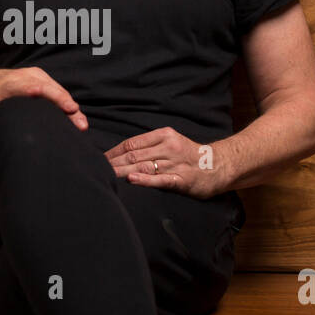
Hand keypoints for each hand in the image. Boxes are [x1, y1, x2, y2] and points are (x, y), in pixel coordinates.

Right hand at [0, 66, 87, 131]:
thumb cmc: (8, 99)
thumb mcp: (32, 101)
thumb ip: (57, 111)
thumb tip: (83, 125)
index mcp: (34, 79)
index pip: (55, 91)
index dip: (68, 104)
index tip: (80, 121)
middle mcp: (19, 79)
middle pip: (40, 85)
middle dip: (56, 96)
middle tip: (70, 108)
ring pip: (13, 85)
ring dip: (24, 88)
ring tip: (35, 93)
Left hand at [103, 126, 225, 198]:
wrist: (219, 165)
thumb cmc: (190, 156)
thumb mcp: (171, 142)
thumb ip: (150, 146)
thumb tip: (122, 154)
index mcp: (164, 135)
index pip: (131, 143)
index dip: (113, 151)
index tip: (98, 158)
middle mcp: (169, 147)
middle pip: (134, 155)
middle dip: (112, 163)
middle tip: (94, 169)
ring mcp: (175, 164)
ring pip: (143, 166)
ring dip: (122, 171)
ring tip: (105, 175)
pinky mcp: (182, 180)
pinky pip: (160, 179)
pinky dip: (145, 180)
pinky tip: (131, 180)